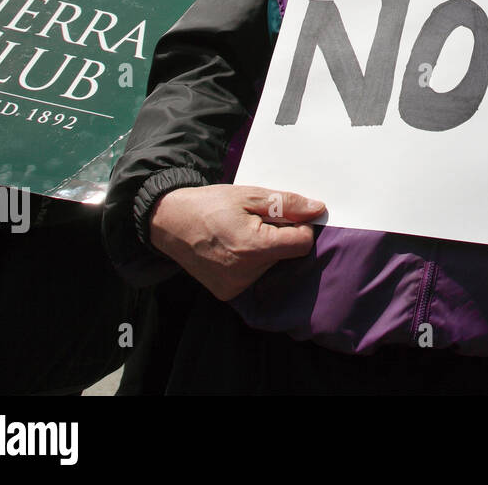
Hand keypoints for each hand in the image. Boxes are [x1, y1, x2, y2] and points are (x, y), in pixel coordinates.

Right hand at [149, 184, 324, 300]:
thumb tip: (318, 210)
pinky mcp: (227, 293)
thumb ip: (287, 204)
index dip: (301, 226)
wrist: (170, 222)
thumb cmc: (209, 205)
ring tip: (241, 234)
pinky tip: (234, 248)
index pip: (302, 244)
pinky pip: (255, 277)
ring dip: (266, 250)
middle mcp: (245, 273)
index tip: (287, 215)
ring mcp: (235, 286)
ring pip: (272, 266)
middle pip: (287, 255)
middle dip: (280, 236)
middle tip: (256, 222)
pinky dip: (252, 262)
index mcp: (254, 247)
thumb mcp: (250, 195)